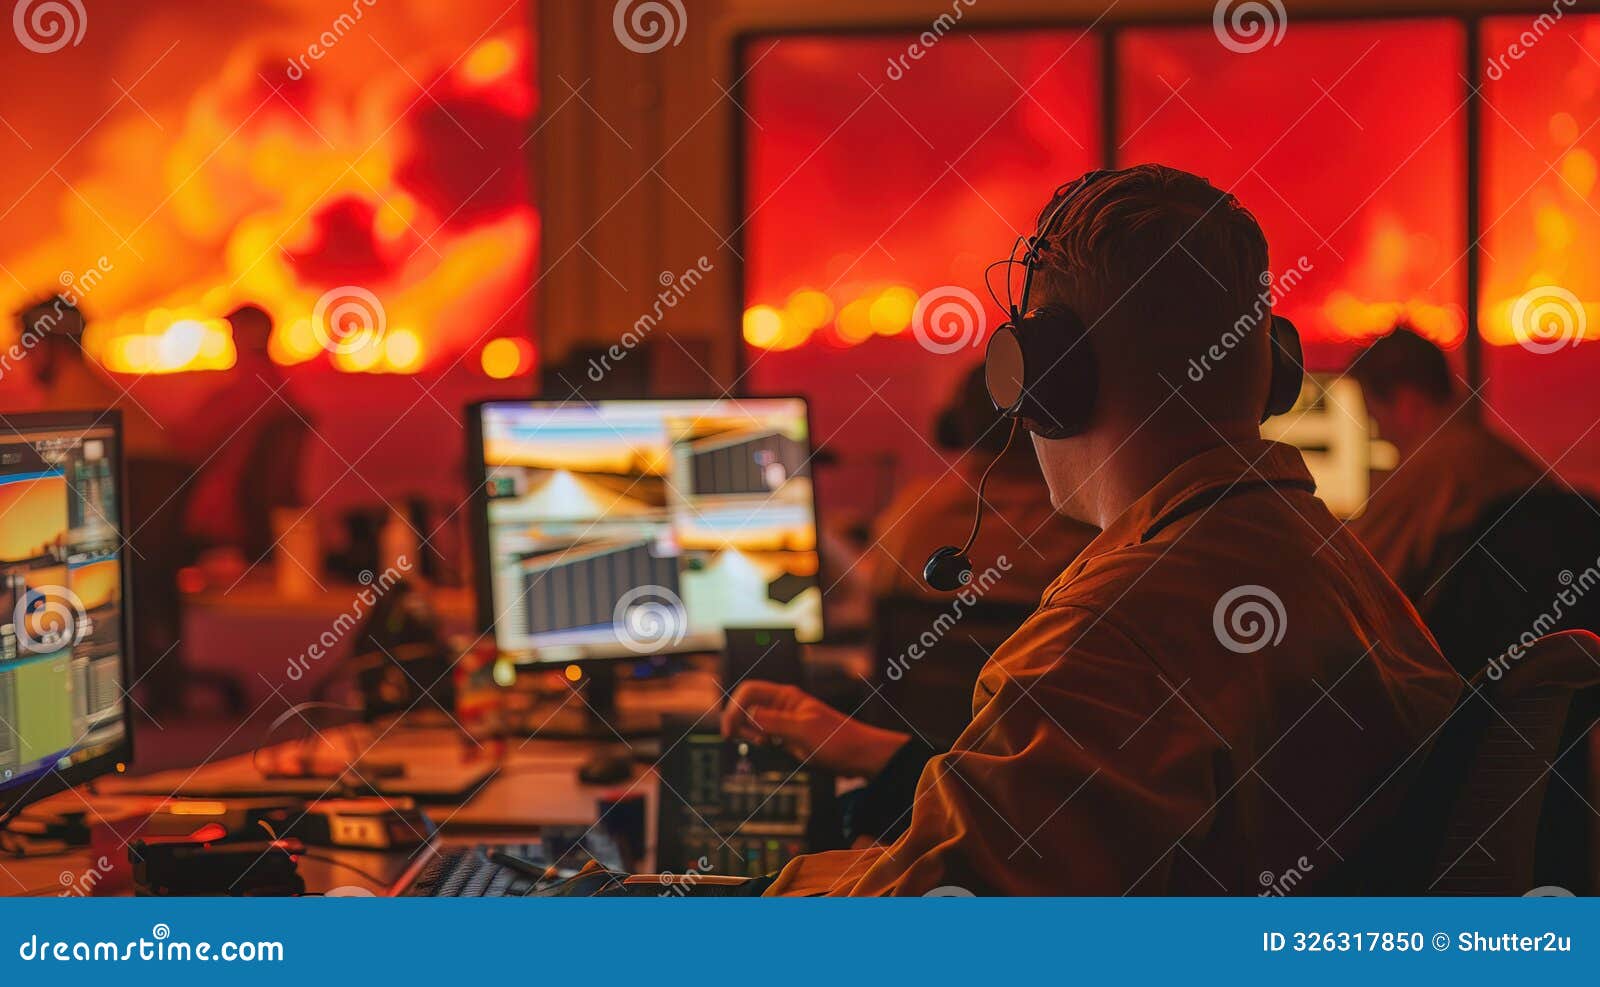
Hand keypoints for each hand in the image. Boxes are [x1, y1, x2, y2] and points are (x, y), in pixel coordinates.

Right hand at [720, 681, 909, 778]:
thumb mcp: (803, 731)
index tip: (730, 731)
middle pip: (746, 705)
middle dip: (740, 721)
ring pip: (753, 721)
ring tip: (764, 744)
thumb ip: (774, 722)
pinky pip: (764, 735)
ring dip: (750, 732)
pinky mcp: (787, 736)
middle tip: (743, 740)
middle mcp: (782, 706)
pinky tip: (771, 748)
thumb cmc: (838, 740)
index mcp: (786, 697)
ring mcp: (784, 721)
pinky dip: (760, 741)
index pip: (749, 692)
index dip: (734, 709)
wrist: (858, 756)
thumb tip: (748, 715)